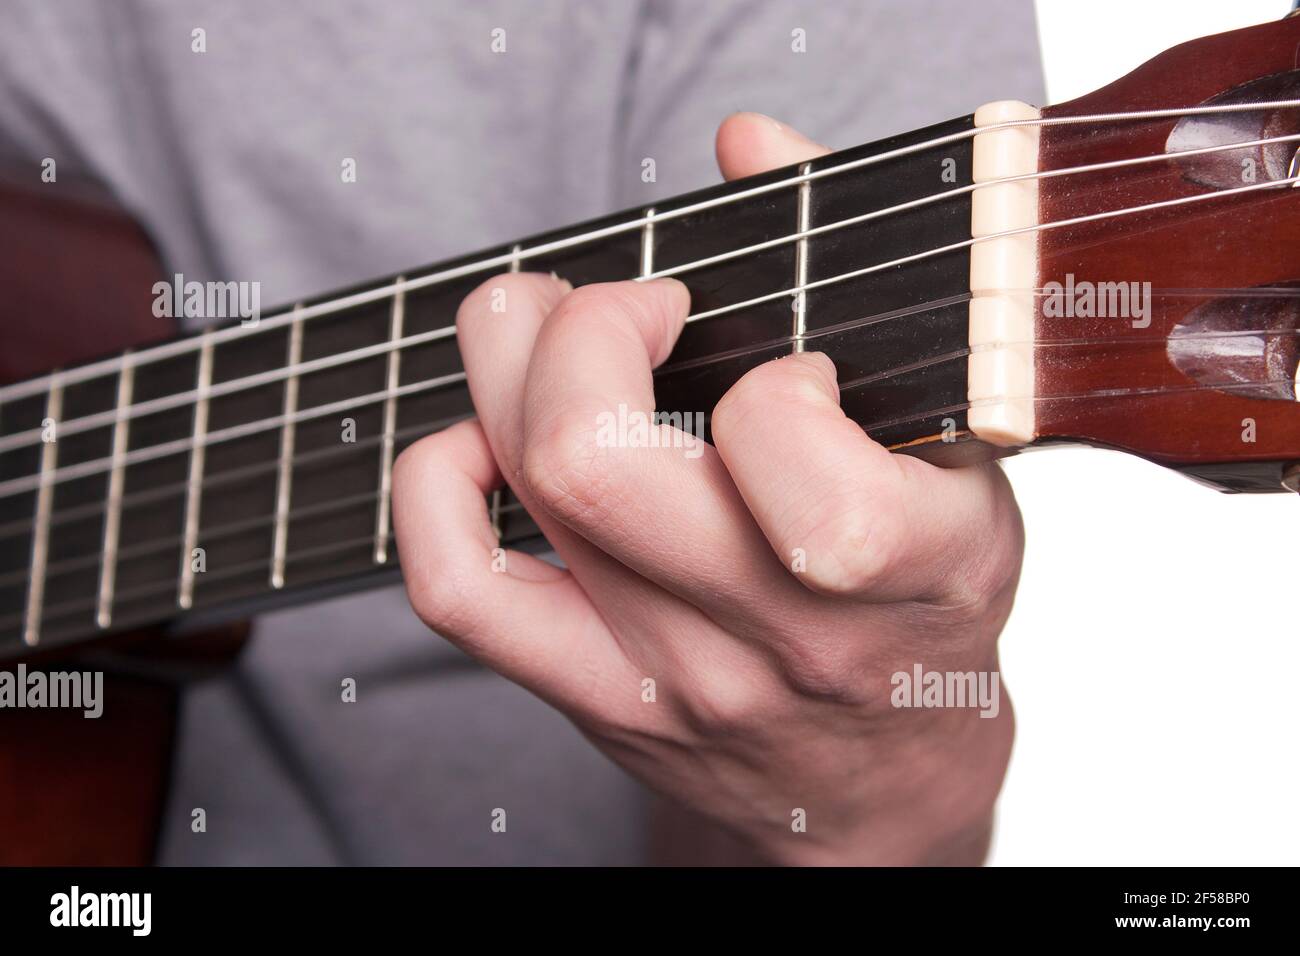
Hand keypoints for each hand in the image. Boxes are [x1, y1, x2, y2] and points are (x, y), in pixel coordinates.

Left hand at [392, 114, 1023, 864]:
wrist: (885, 789)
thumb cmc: (930, 609)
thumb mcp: (963, 454)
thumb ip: (868, 284)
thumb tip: (749, 146)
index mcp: (907, 563)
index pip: (785, 440)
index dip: (767, 365)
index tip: (787, 362)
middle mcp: (778, 631)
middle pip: (592, 454)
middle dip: (582, 323)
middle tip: (627, 305)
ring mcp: (675, 674)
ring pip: (529, 490)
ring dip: (506, 364)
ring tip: (545, 333)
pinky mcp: (599, 698)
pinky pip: (462, 588)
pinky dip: (436, 484)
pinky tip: (482, 441)